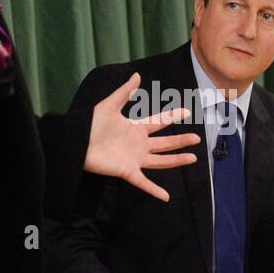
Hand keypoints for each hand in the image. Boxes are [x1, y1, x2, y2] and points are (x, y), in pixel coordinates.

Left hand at [84, 72, 200, 202]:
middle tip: (197, 138)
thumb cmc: (91, 124)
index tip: (187, 112)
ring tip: (192, 158)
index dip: (172, 116)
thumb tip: (137, 75)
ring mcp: (134, 159)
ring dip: (176, 160)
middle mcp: (138, 144)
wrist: (77, 143)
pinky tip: (166, 197)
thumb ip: (124, 92)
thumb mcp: (109, 105)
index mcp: (135, 128)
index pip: (159, 122)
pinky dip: (154, 190)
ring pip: (160, 161)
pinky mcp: (126, 171)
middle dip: (180, 141)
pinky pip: (143, 182)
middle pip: (165, 143)